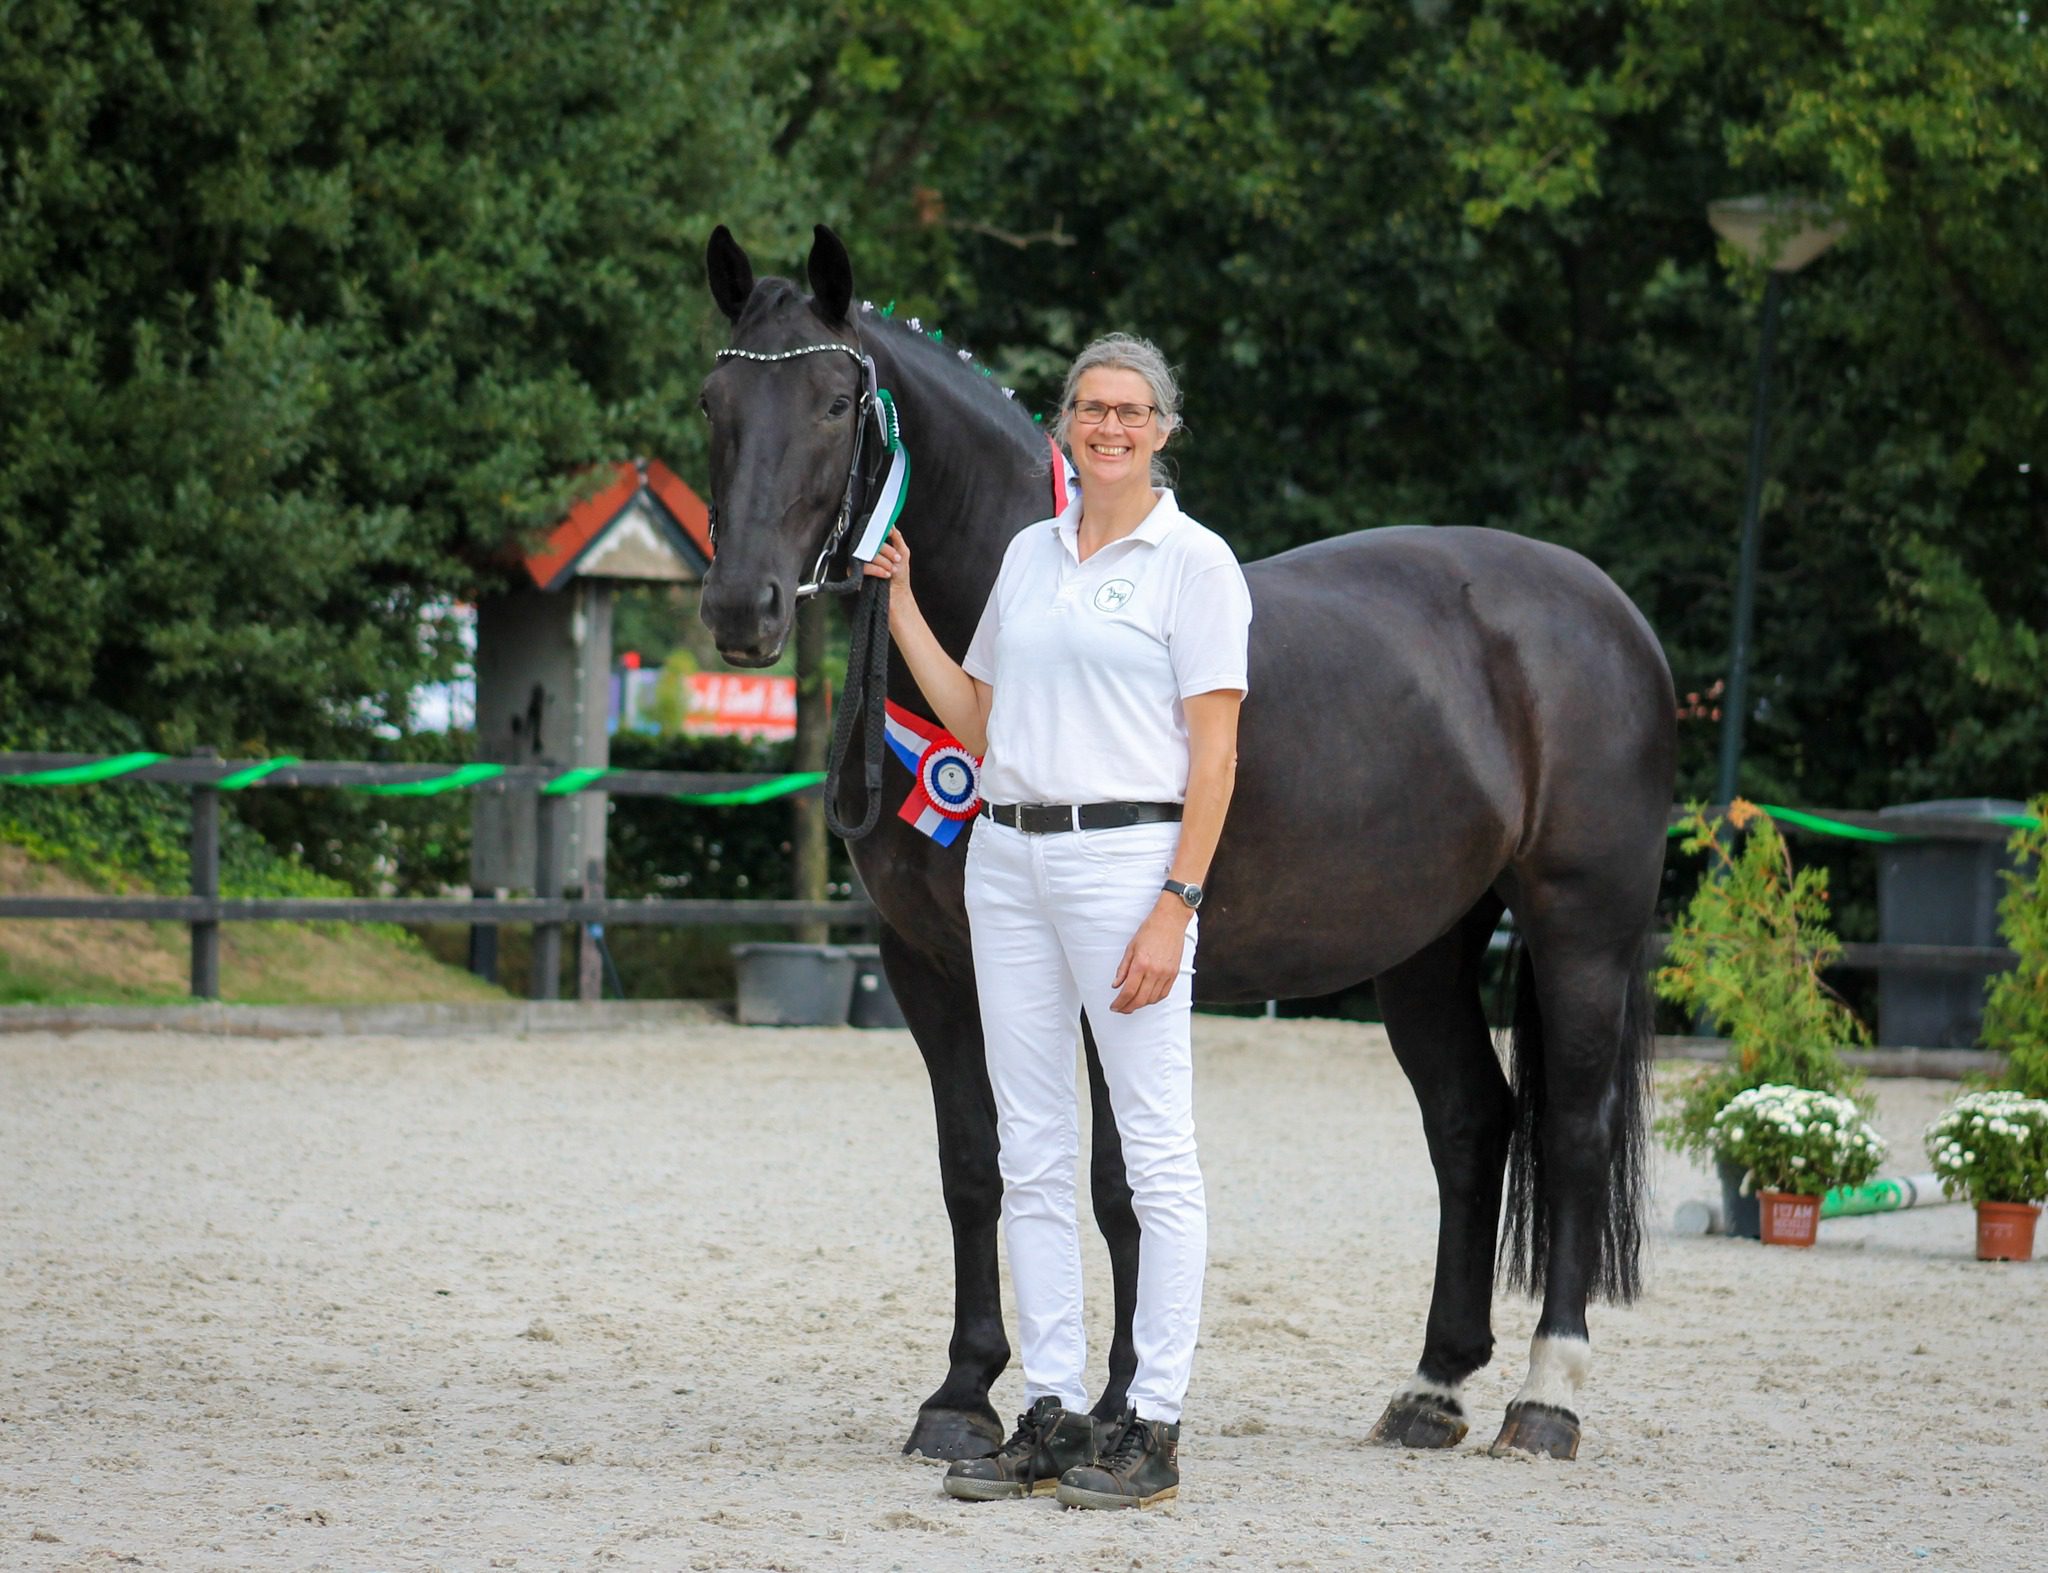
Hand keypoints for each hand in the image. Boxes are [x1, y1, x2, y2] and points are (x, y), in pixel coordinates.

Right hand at [862, 535, 917, 626]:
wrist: (897, 594)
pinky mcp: (855, 573)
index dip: (881, 533)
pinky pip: (863, 566)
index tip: (890, 535)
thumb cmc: (900, 575)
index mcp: (876, 544)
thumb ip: (897, 537)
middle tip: (896, 559)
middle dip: (887, 551)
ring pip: (868, 554)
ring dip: (884, 562)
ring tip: (892, 569)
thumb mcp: (903, 552)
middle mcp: (866, 550)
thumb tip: (890, 524)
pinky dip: (877, 570)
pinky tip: (886, 574)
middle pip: (870, 542)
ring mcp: (859, 561)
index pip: (873, 532)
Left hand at [1109, 898, 1191, 1013]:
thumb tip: (1116, 984)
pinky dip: (1154, 999)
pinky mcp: (1174, 974)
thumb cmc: (1150, 930)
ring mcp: (1166, 974)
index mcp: (1141, 964)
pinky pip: (1164, 994)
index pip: (1128, 991)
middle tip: (1121, 1008)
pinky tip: (1147, 998)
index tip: (1114, 1006)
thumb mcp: (1130, 948)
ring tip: (1132, 1003)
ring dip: (1141, 1004)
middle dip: (1128, 1007)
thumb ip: (1123, 969)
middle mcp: (1154, 971)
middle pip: (1140, 999)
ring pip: (1152, 999)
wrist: (1170, 921)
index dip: (1120, 1002)